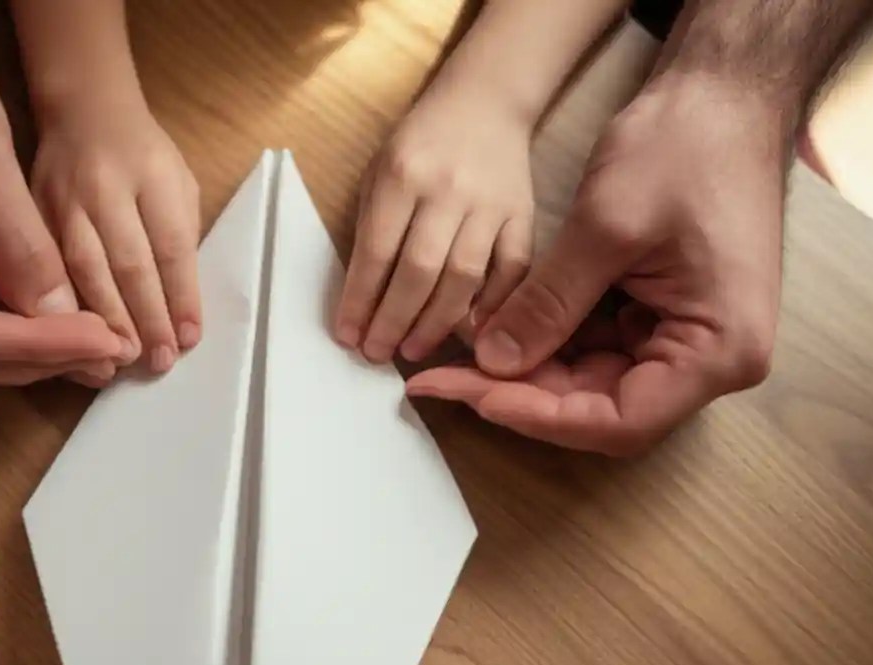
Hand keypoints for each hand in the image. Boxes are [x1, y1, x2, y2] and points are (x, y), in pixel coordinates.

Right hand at [29, 100, 199, 373]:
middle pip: (128, 264)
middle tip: (158, 361)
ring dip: (105, 322)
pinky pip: (46, 268)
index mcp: (151, 173)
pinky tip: (77, 338)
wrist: (82, 107)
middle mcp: (104, 187)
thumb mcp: (178, 180)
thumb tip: (179, 308)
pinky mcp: (29, 213)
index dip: (181, 297)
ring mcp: (61, 200)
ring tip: (123, 358)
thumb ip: (179, 236)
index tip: (190, 339)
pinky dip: (64, 307)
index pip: (171, 245)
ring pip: (83, 271)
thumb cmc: (143, 152)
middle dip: (145, 319)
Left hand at [334, 80, 533, 362]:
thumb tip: (363, 299)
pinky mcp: (524, 215)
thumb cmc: (419, 145)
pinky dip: (493, 306)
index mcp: (402, 175)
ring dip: (436, 324)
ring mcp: (490, 205)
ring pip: (464, 278)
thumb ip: (372, 227)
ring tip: (413, 350)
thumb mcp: (378, 172)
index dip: (360, 301)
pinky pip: (512, 271)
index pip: (377, 252)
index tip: (348, 336)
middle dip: (394, 321)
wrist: (484, 103)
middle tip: (378, 354)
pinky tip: (469, 333)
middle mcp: (447, 191)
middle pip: (420, 272)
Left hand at [409, 75, 784, 454]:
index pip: (620, 421)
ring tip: (453, 359)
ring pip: (592, 384)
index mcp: (720, 350)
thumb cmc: (683, 149)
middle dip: (521, 394)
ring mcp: (685, 340)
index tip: (473, 393)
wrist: (721, 98)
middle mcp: (710, 359)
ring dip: (526, 372)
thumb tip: (490, 362)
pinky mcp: (660, 317)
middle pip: (603, 408)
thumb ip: (548, 302)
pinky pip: (596, 349)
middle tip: (442, 378)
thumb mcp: (604, 227)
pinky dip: (545, 342)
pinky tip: (492, 332)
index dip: (540, 415)